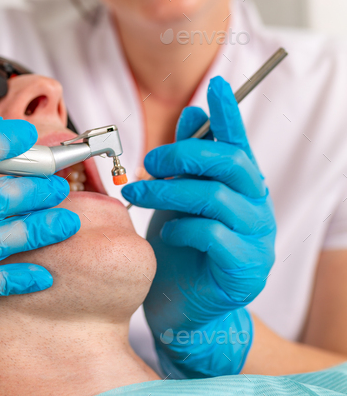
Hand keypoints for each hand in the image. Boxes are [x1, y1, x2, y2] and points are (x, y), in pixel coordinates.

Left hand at [122, 77, 275, 377]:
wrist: (183, 311)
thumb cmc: (181, 249)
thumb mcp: (178, 197)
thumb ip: (187, 162)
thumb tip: (191, 114)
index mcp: (241, 186)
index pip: (239, 142)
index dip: (229, 114)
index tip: (216, 84)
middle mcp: (256, 207)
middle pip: (230, 163)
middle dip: (184, 154)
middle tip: (148, 161)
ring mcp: (256, 239)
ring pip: (217, 196)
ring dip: (169, 190)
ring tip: (138, 194)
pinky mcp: (244, 270)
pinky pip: (212, 234)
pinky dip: (180, 228)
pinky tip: (166, 234)